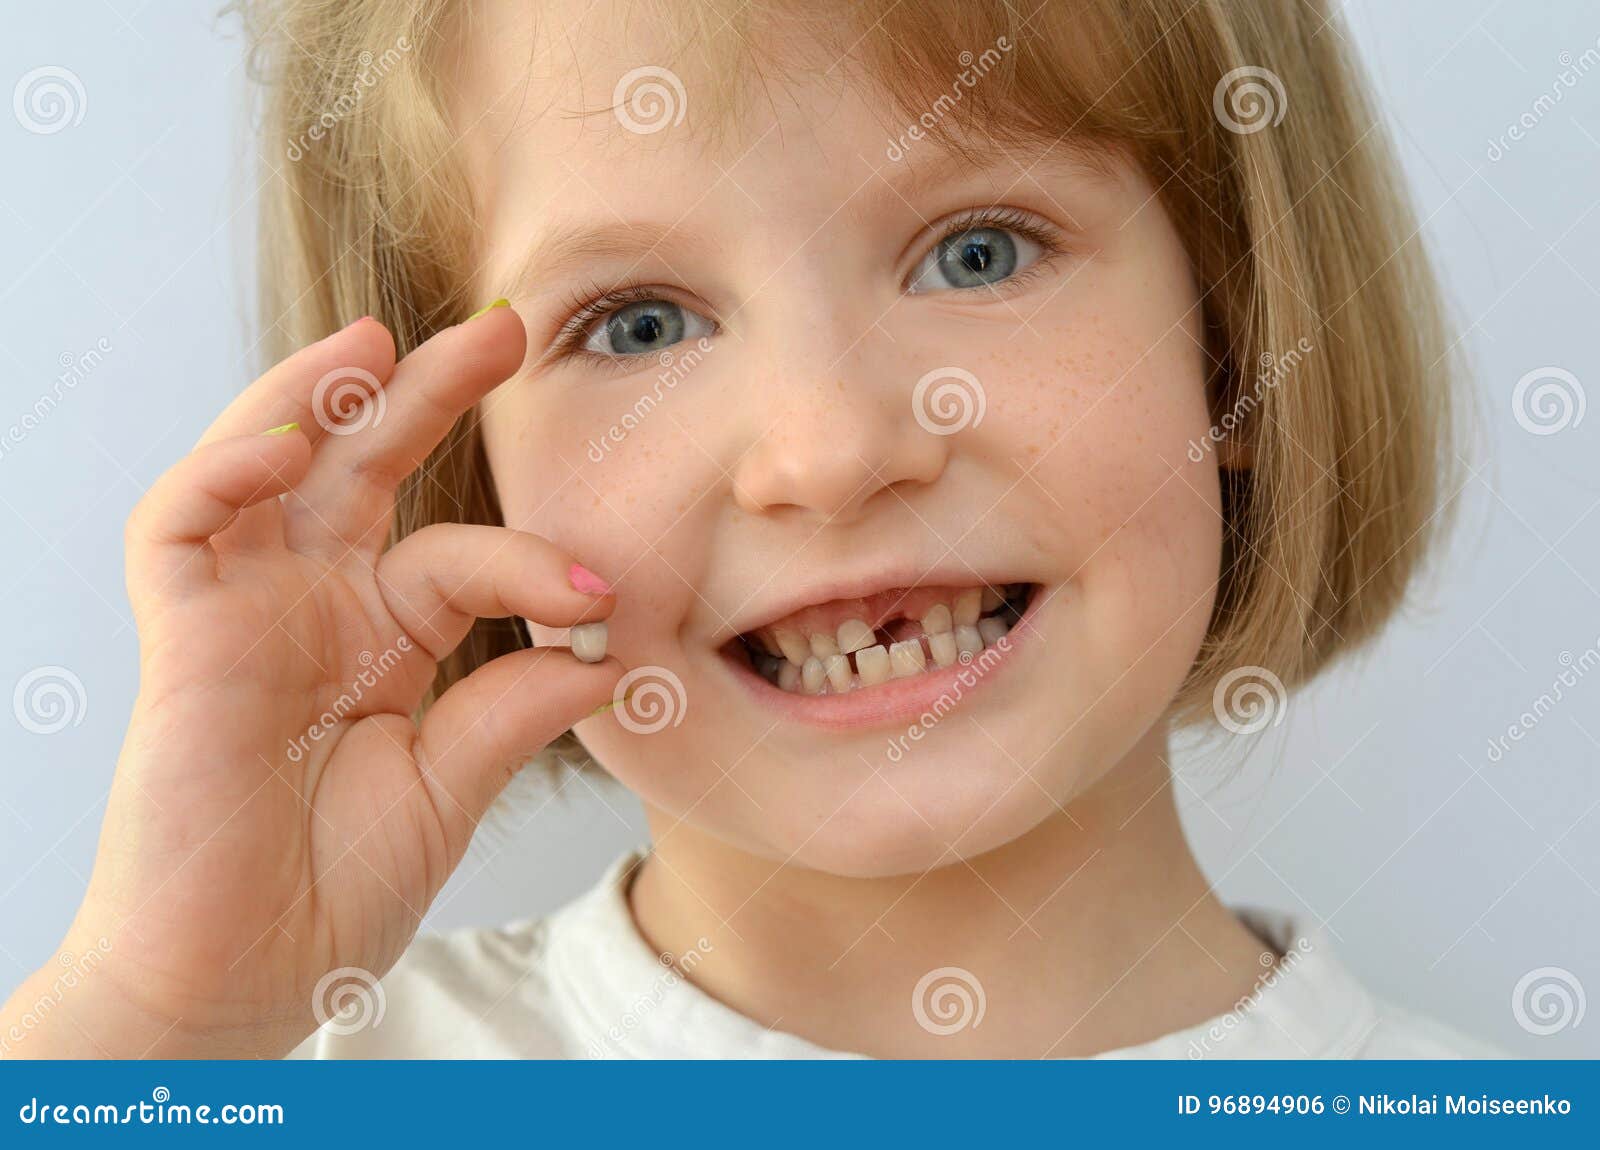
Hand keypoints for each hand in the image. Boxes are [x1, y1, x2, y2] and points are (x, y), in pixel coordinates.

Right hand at [1, 307, 621, 1057]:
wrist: (241, 979)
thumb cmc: (331, 886)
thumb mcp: (449, 785)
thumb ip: (513, 708)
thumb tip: (608, 653)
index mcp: (378, 638)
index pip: (457, 555)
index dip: (531, 559)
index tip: (607, 589)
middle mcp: (312, 607)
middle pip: (365, 468)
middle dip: (427, 392)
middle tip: (507, 329)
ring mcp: (244, 613)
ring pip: (264, 467)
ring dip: (316, 395)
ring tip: (381, 339)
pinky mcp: (183, 638)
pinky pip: (182, 525)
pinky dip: (226, 470)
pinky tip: (292, 440)